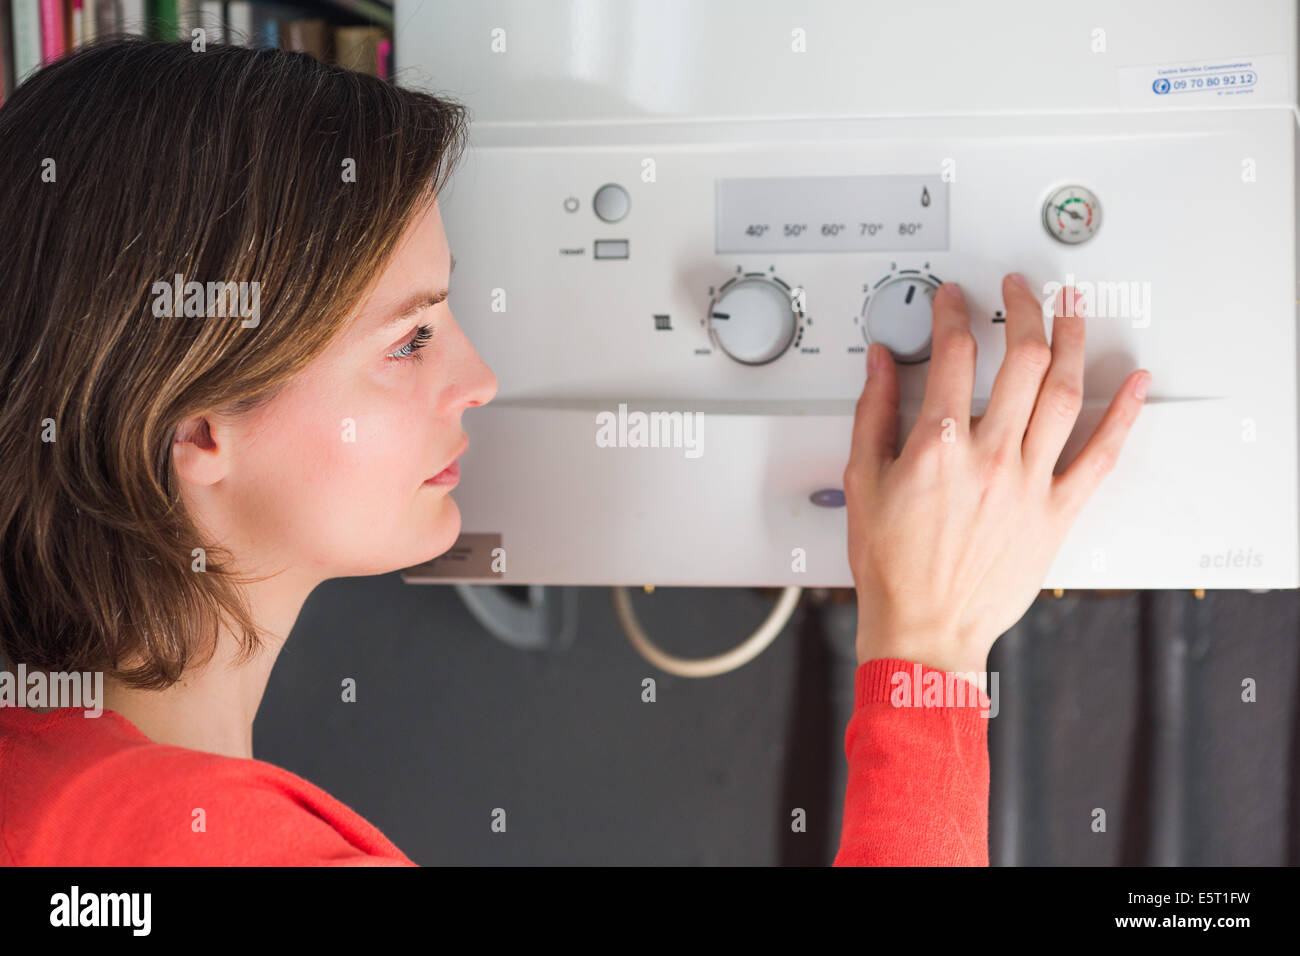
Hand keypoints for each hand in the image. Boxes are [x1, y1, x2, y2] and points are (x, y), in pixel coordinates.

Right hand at [844, 273, 1148, 672]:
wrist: (926, 627)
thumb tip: (881, 364)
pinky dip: (1122, 416)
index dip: (954, 313)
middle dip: (1024, 307)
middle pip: (1022, 358)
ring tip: (1073, 309)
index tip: (953, 301)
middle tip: (1021, 288)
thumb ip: (873, 413)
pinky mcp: (1056, 512)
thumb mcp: (862, 482)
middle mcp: (989, 457)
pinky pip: (1101, 456)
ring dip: (1073, 340)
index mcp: (938, 446)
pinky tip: (1133, 385)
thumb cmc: (893, 567)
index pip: (953, 353)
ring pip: (1064, 392)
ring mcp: (1028, 483)